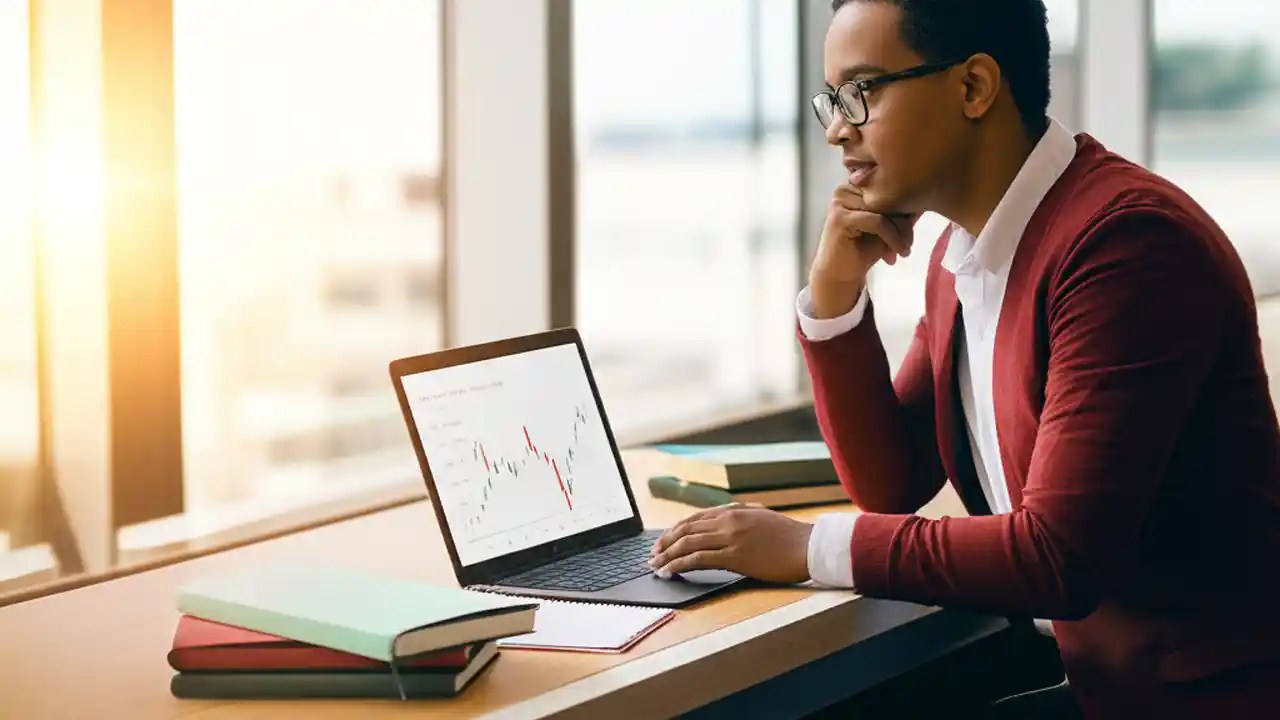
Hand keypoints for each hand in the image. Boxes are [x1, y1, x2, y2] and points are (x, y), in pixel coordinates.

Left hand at [648, 504, 813, 583]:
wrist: (808, 547)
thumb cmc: (789, 536)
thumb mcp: (761, 516)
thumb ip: (741, 515)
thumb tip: (726, 515)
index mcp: (733, 511)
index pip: (694, 518)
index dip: (675, 530)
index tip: (663, 541)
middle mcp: (728, 521)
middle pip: (686, 529)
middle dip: (665, 543)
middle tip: (653, 555)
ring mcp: (730, 538)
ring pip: (687, 543)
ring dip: (667, 556)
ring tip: (656, 566)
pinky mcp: (734, 556)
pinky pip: (698, 559)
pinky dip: (679, 565)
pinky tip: (670, 572)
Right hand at [808, 183, 918, 317]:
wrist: (838, 275)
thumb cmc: (862, 250)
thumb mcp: (885, 228)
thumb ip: (898, 212)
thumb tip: (923, 199)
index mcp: (855, 187)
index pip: (888, 189)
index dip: (904, 209)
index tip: (910, 231)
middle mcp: (845, 189)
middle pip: (887, 197)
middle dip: (904, 223)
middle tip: (909, 244)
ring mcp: (840, 202)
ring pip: (886, 209)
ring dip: (900, 232)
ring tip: (904, 250)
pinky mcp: (841, 217)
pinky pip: (878, 222)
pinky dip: (892, 238)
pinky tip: (896, 253)